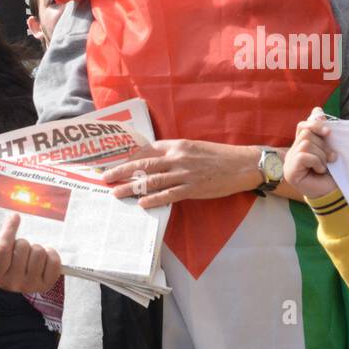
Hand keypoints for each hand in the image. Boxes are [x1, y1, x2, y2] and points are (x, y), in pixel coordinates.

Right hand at [0, 212, 61, 293]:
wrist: (21, 283)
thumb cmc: (0, 265)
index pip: (1, 249)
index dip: (9, 231)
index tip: (13, 217)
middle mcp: (10, 281)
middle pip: (22, 247)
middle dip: (23, 241)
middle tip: (20, 244)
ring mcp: (29, 284)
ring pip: (39, 252)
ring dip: (37, 248)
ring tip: (30, 252)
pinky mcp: (46, 284)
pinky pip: (54, 261)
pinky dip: (51, 255)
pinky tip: (44, 257)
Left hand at [100, 138, 263, 207]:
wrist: (242, 164)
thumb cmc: (217, 156)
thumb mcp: (193, 147)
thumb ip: (173, 152)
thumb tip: (153, 159)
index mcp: (177, 145)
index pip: (147, 150)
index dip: (129, 158)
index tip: (115, 163)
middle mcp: (178, 157)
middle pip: (143, 164)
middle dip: (122, 171)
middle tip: (106, 178)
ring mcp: (185, 173)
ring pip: (152, 180)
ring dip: (132, 187)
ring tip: (117, 193)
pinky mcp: (193, 188)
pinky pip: (169, 194)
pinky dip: (153, 199)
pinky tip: (142, 203)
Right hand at [284, 108, 338, 199]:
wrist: (333, 193)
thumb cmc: (332, 172)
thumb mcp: (329, 148)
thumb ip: (322, 132)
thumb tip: (317, 110)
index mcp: (301, 146)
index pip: (302, 126)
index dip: (315, 124)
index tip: (328, 131)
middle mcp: (292, 153)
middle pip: (306, 134)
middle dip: (323, 144)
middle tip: (331, 157)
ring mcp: (289, 163)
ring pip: (306, 144)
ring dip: (321, 155)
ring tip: (325, 166)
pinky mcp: (290, 172)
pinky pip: (304, 156)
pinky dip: (316, 162)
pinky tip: (319, 171)